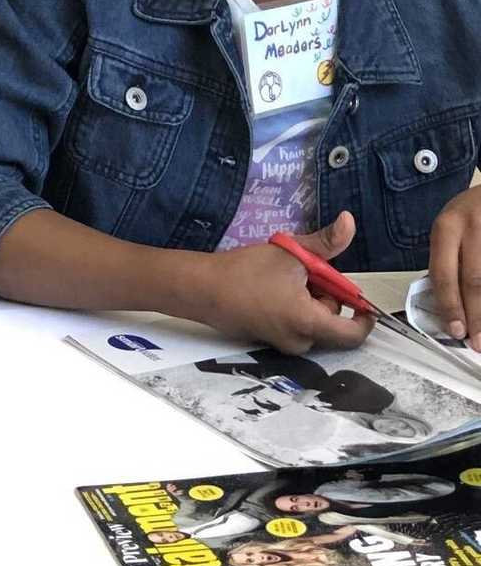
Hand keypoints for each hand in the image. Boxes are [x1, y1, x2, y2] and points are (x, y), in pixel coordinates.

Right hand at [194, 213, 374, 354]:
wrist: (202, 288)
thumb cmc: (245, 272)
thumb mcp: (290, 252)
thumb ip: (326, 241)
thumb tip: (349, 221)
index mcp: (310, 322)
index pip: (354, 334)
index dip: (365, 317)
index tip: (361, 300)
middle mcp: (300, 341)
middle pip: (331, 322)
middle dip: (327, 297)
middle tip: (307, 273)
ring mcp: (282, 344)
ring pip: (312, 323)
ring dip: (310, 302)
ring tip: (285, 278)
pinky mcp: (268, 340)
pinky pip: (294, 326)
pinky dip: (294, 309)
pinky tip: (272, 289)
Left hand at [429, 184, 480, 348]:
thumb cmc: (472, 213)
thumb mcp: (451, 227)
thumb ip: (449, 259)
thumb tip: (447, 304)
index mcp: (447, 228)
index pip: (444, 273)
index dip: (449, 306)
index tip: (455, 331)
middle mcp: (472, 228)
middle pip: (475, 281)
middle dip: (476, 317)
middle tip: (478, 344)